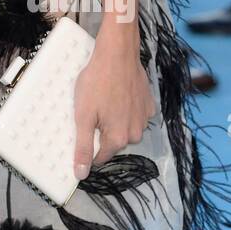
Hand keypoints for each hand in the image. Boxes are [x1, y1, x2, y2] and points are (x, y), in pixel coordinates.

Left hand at [72, 28, 155, 177]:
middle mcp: (136, 133)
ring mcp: (145, 118)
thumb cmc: (97, 83)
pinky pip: (134, 114)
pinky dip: (126, 108)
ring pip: (125, 128)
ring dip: (114, 120)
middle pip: (113, 142)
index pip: (100, 157)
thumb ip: (82, 147)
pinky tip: (117, 94)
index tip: (82, 129)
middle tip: (92, 109)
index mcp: (118, 139)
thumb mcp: (83, 116)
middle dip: (101, 131)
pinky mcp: (149, 104)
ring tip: (104, 99)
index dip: (88, 146)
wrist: (118, 54)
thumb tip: (80, 175)